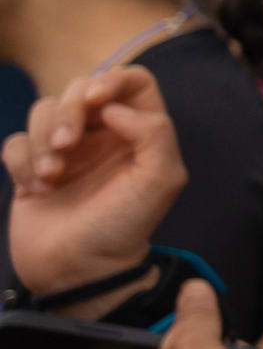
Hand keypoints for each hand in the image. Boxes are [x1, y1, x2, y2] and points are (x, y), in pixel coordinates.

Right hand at [5, 65, 191, 298]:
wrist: (80, 270)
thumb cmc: (125, 226)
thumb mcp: (161, 180)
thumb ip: (155, 133)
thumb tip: (115, 107)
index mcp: (138, 132)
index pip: (132, 81)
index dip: (113, 78)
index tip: (97, 100)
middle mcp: (103, 135)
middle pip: (79, 88)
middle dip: (67, 112)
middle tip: (67, 146)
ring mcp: (65, 150)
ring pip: (42, 111)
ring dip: (42, 140)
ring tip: (52, 176)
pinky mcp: (30, 168)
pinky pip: (15, 142)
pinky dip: (21, 162)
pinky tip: (37, 190)